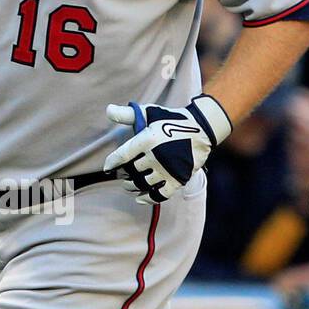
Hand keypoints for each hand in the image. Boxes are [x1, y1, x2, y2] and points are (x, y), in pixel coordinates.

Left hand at [103, 94, 231, 202]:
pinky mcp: (178, 179)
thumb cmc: (171, 119)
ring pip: (143, 184)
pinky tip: (140, 198)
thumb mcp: (150, 112)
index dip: (111, 163)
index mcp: (147, 139)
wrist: (201, 128)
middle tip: (122, 175)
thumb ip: (128, 114)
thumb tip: (108, 109)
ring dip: (132, 187)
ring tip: (129, 185)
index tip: (107, 168)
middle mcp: (156, 156)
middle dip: (124, 174)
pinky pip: (160, 195)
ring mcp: (168, 169)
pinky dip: (148, 199)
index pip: (122, 156)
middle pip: (132, 172)